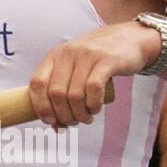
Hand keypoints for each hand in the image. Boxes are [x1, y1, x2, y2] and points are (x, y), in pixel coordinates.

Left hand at [29, 22, 160, 126]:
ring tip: (87, 117)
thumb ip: (65, 94)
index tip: (49, 121)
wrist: (130, 38)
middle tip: (75, 121)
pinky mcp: (106, 60)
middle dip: (64, 115)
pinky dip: (93, 105)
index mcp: (55, 56)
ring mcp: (87, 55)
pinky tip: (96, 109)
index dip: (40, 106)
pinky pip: (94, 88)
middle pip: (56, 94)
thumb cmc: (99, 60)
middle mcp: (68, 53)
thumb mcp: (76, 71)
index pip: (37, 83)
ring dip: (80, 114)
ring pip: (75, 95)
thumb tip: (56, 127)